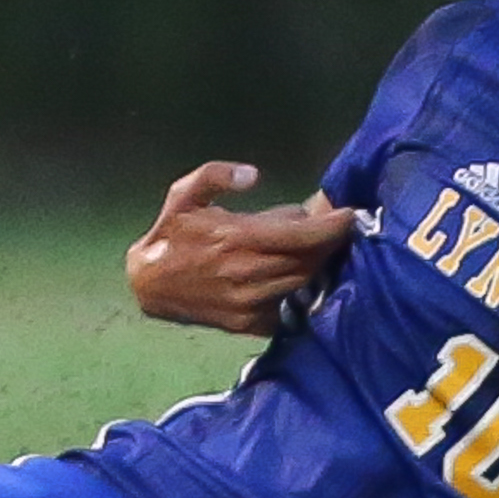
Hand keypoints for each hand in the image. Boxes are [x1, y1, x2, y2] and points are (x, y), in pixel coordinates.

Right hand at [125, 163, 358, 334]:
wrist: (148, 286)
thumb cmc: (170, 234)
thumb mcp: (184, 194)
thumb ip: (216, 175)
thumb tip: (253, 174)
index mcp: (236, 239)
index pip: (301, 236)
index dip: (331, 227)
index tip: (350, 215)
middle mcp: (246, 273)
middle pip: (308, 260)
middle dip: (329, 244)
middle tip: (338, 229)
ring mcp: (249, 302)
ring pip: (302, 283)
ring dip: (318, 265)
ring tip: (323, 248)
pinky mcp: (248, 323)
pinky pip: (288, 306)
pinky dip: (299, 289)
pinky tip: (301, 274)